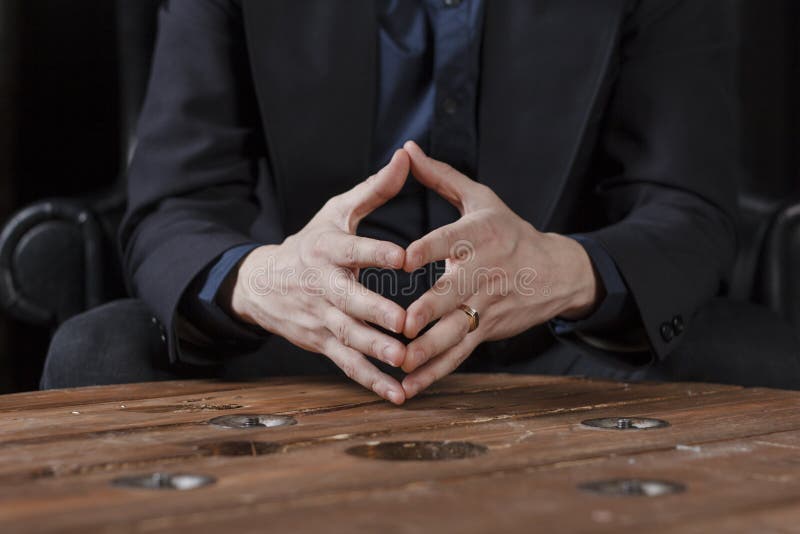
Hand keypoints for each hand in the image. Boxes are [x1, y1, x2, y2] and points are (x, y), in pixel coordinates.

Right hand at [226, 150, 410, 404]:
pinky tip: (397, 393)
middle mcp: (323, 286)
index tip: (403, 256)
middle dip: (375, 312)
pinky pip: (349, 364)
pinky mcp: (324, 344)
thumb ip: (374, 189)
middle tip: (403, 322)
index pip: (352, 250)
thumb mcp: (337, 212)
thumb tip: (406, 155)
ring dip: (376, 352)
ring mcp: (322, 319)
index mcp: (328, 250)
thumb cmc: (311, 242)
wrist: (264, 284)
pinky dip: (371, 380)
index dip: (375, 253)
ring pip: (350, 338)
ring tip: (404, 362)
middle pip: (349, 301)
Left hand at [399, 141, 601, 398]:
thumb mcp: (481, 199)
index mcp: (479, 236)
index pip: (451, 242)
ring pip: (455, 331)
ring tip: (401, 363)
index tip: (404, 257)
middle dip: (429, 309)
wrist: (556, 271)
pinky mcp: (484, 330)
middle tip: (403, 322)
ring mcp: (485, 305)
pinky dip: (434, 372)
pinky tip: (409, 386)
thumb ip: (440, 176)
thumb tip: (406, 149)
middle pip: (453, 293)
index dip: (429, 249)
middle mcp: (482, 272)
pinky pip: (457, 355)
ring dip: (428, 350)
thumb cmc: (509, 230)